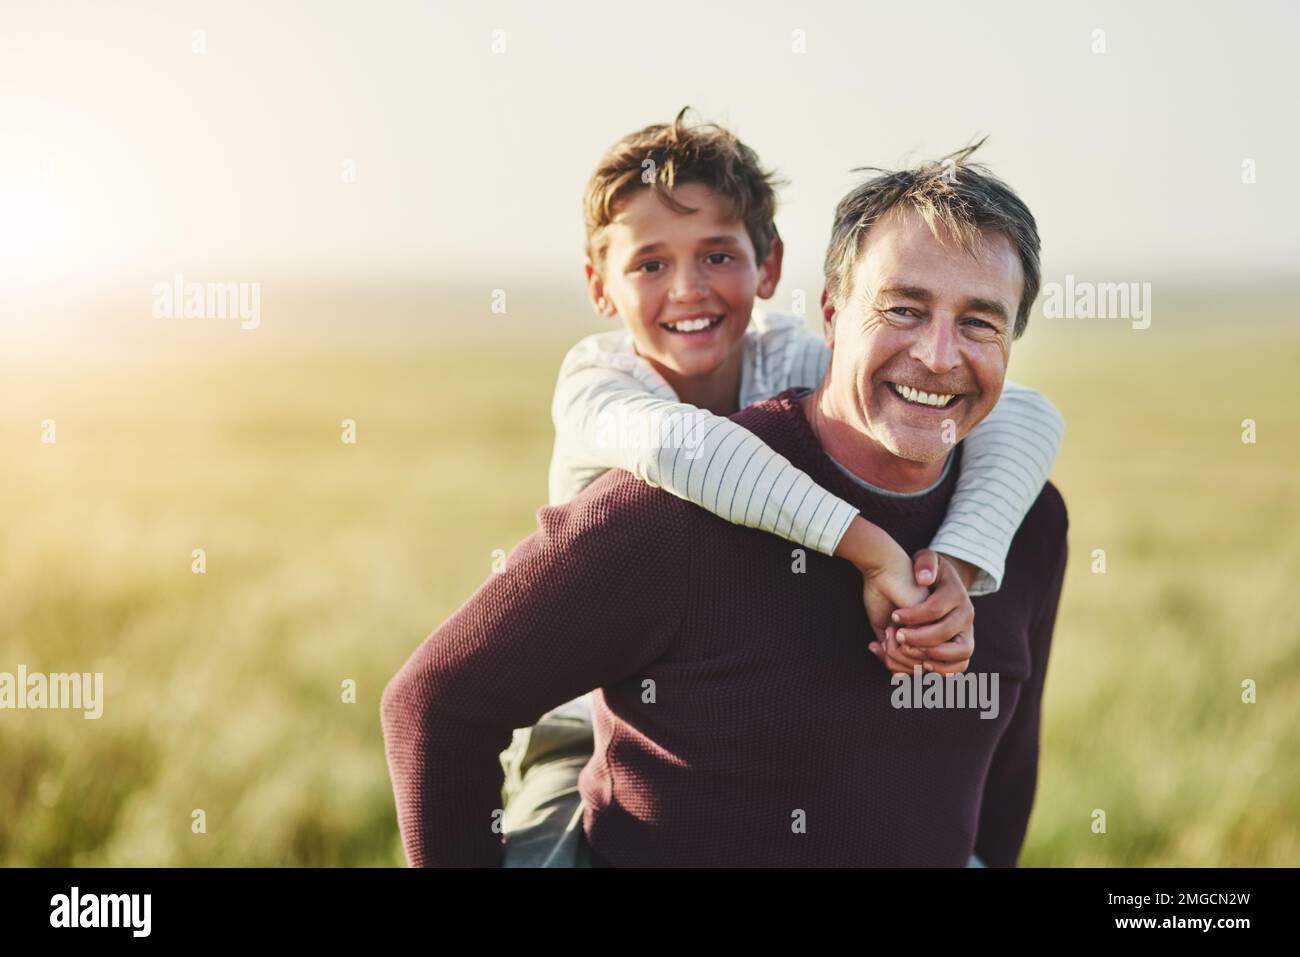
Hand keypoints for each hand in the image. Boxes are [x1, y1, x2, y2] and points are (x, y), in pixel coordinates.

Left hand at [877, 549, 975, 675]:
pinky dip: (942, 671)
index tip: (893, 616)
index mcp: (957, 595)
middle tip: (898, 635)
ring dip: (933, 658)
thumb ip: (925, 563)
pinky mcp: (961, 649)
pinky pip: (959, 667)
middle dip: (918, 637)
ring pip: (961, 654)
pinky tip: (920, 665)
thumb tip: (924, 578)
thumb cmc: (929, 574)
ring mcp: (967, 634)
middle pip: (946, 633)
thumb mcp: (927, 560)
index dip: (912, 615)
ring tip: (910, 653)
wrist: (942, 587)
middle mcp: (966, 616)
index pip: (935, 608)